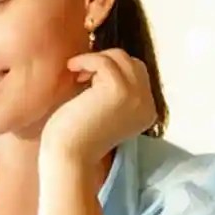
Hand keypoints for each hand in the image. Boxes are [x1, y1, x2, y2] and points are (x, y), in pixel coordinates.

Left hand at [41, 49, 156, 164]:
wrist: (68, 156)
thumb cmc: (76, 135)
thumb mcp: (103, 111)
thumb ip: (113, 92)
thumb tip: (107, 61)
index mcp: (146, 112)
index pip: (137, 75)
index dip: (112, 70)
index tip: (88, 79)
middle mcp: (147, 105)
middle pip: (132, 62)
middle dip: (107, 62)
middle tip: (82, 75)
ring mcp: (136, 97)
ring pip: (120, 58)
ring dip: (95, 60)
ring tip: (77, 74)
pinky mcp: (120, 91)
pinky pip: (105, 61)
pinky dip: (86, 60)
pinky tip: (72, 68)